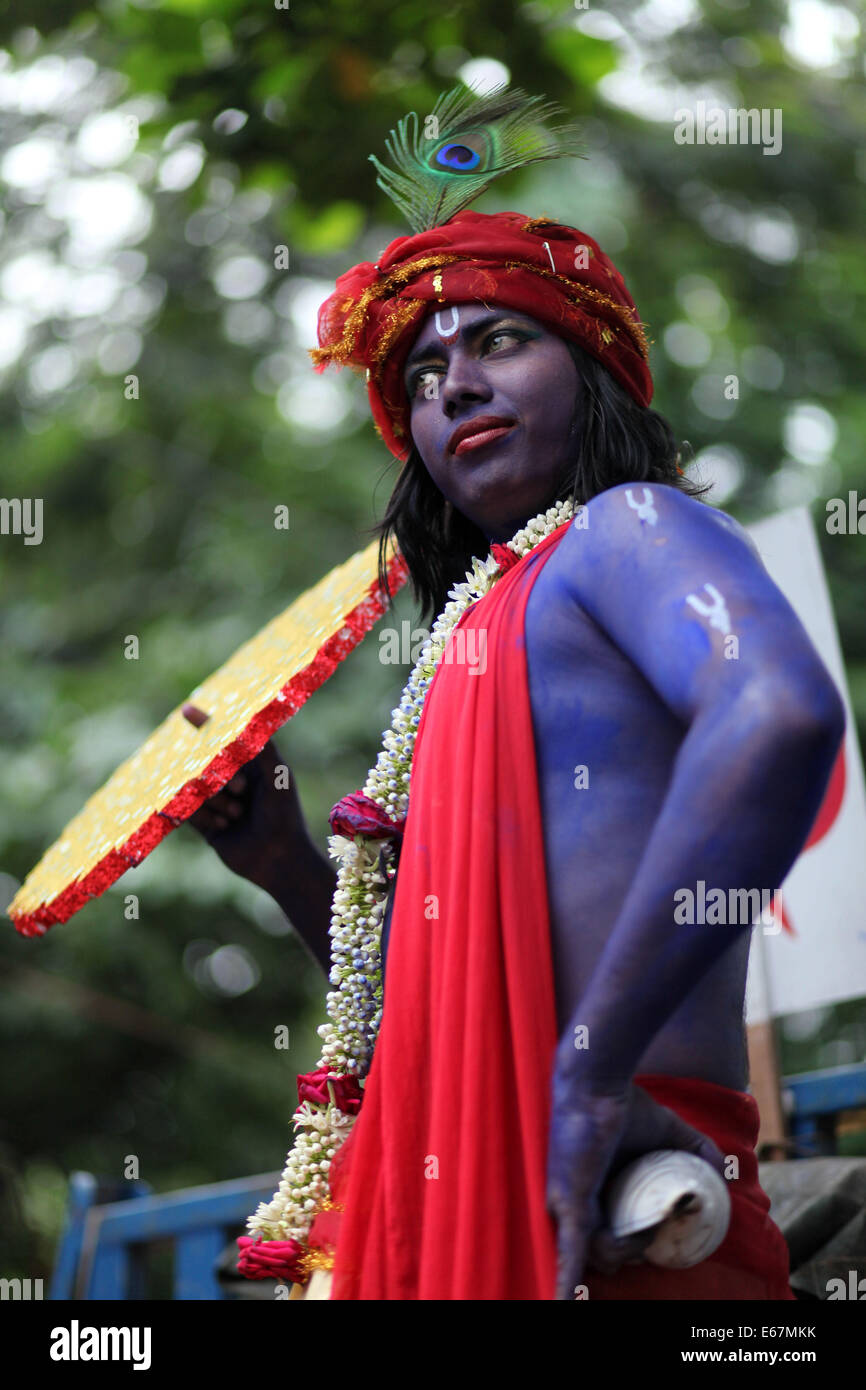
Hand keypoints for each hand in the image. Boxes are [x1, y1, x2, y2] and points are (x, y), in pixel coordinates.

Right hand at [182, 703, 308, 888]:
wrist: (278, 859)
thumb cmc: (284, 814)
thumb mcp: (278, 776)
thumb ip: (262, 747)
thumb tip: (247, 719)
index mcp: (251, 766)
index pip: (225, 740)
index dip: (206, 725)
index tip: (187, 710)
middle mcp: (233, 781)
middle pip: (207, 766)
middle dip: (221, 779)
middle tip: (243, 793)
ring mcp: (218, 802)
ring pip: (196, 790)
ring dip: (216, 801)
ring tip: (237, 815)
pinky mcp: (207, 825)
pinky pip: (190, 812)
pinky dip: (205, 816)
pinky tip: (223, 826)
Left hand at [546, 1075, 724, 1300]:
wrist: (600, 1082)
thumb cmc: (625, 1102)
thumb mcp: (669, 1132)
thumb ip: (697, 1149)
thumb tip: (722, 1172)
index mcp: (596, 1194)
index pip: (615, 1236)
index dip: (640, 1241)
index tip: (662, 1225)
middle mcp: (577, 1206)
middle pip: (610, 1253)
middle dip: (639, 1247)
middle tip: (657, 1222)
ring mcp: (568, 1208)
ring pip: (603, 1256)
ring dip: (632, 1249)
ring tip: (649, 1222)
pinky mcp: (569, 1206)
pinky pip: (569, 1254)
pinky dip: (565, 1284)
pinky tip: (563, 1307)